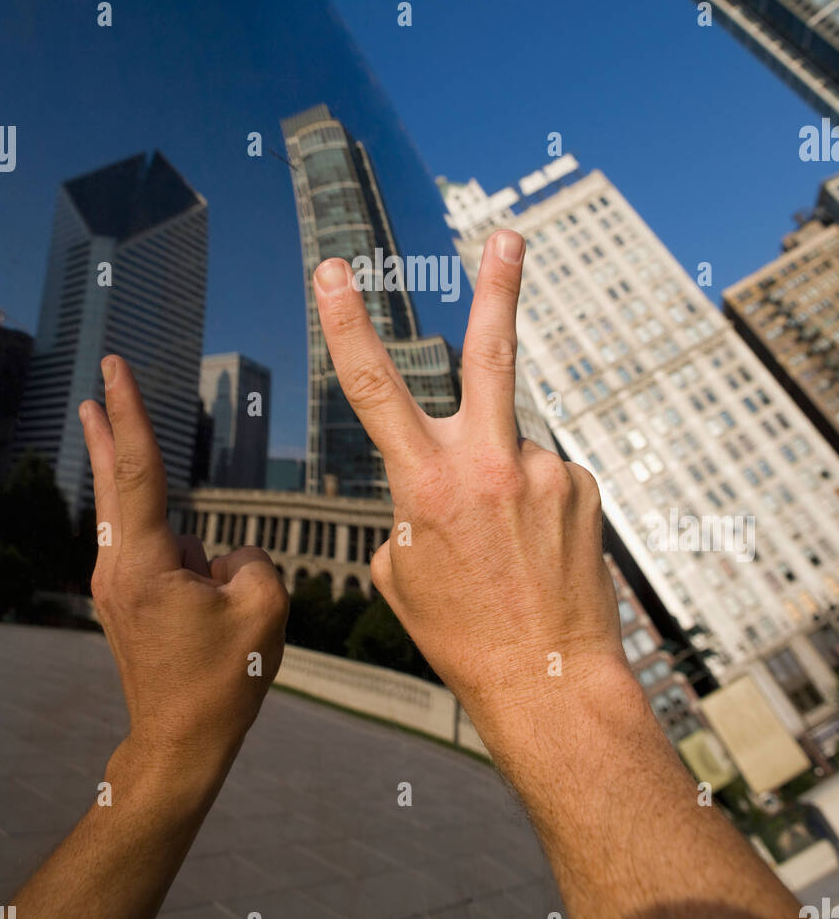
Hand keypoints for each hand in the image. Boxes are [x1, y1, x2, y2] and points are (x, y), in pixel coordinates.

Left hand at [80, 355, 288, 774]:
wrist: (180, 742)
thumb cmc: (223, 680)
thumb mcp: (263, 607)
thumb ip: (249, 557)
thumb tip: (224, 555)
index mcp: (144, 563)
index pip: (137, 468)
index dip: (129, 411)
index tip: (115, 368)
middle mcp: (118, 568)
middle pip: (114, 479)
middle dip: (107, 424)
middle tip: (99, 379)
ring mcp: (117, 585)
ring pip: (138, 517)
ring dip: (136, 479)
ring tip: (131, 462)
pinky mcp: (128, 601)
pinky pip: (151, 548)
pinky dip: (163, 530)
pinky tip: (191, 567)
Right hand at [312, 230, 629, 748]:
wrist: (550, 683)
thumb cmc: (461, 634)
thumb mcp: (399, 575)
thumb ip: (407, 509)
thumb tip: (432, 480)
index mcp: (425, 486)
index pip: (374, 389)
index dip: (348, 325)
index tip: (336, 271)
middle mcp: (489, 465)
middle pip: (490, 354)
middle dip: (499, 287)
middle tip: (509, 235)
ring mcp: (545, 472)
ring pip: (511, 447)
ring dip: (504, 484)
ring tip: (511, 552)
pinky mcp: (584, 487)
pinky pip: (546, 478)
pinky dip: (535, 505)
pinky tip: (539, 554)